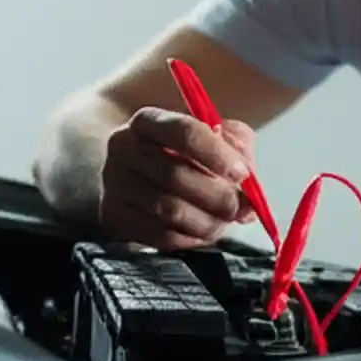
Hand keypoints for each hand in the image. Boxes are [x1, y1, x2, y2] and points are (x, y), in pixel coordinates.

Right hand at [99, 106, 257, 249]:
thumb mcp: (215, 134)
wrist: (141, 169)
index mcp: (148, 120)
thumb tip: (246, 178)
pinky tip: (203, 230)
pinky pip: (160, 236)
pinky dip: (191, 239)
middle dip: (217, 196)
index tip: (242, 173)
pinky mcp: (115, 218)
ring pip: (169, 210)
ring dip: (208, 221)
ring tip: (224, 219)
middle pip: (174, 175)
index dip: (217, 155)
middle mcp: (123, 148)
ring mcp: (115, 185)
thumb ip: (236, 146)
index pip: (183, 132)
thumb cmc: (185, 151)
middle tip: (240, 206)